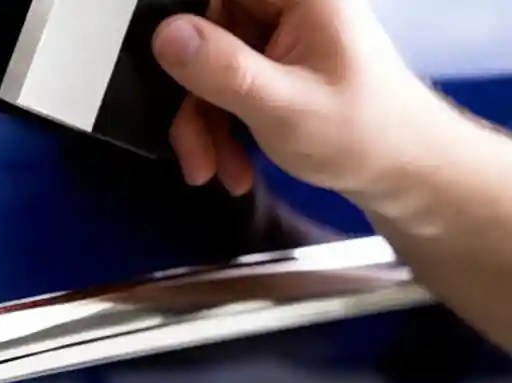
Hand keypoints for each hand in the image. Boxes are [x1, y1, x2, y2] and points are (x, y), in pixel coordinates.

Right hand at [152, 0, 453, 196]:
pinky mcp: (279, 67)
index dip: (185, 27)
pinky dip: (222, 127)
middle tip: (194, 149)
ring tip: (213, 168)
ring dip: (204, 123)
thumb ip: (222, 68)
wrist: (405, 175)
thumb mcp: (281, 106)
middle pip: (209, 33)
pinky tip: (231, 164)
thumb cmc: (364, 137)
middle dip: (193, 98)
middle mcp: (293, 8)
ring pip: (212, 66)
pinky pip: (228, 86)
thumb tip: (167, 34)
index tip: (170, 72)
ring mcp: (285, 39)